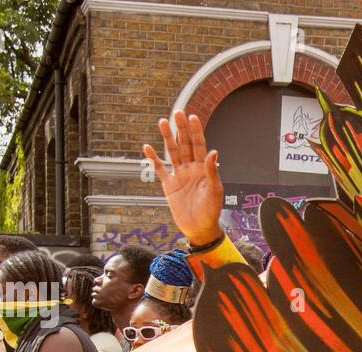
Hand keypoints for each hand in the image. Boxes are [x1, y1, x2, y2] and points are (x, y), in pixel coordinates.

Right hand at [143, 112, 223, 245]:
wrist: (199, 229)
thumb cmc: (211, 211)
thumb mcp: (214, 191)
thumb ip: (212, 171)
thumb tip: (214, 152)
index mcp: (203, 169)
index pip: (199, 146)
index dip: (196, 132)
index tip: (193, 117)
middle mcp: (191, 168)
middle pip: (185, 144)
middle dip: (181, 129)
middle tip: (178, 112)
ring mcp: (179, 175)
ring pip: (172, 152)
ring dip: (167, 138)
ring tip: (162, 122)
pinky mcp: (169, 185)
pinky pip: (159, 169)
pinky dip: (153, 159)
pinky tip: (147, 148)